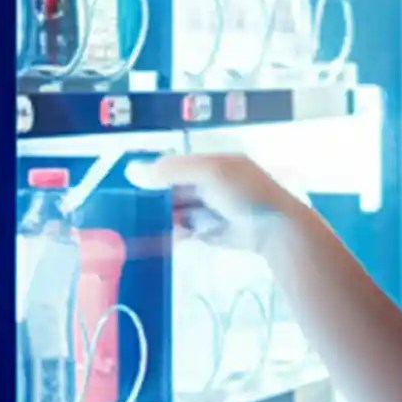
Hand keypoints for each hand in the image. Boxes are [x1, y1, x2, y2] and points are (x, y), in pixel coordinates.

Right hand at [127, 153, 305, 253]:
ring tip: (134, 224)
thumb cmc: (245, 193)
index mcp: (216, 164)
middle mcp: (213, 185)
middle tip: (126, 206)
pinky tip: (153, 237)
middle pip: (176, 190)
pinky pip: (185, 231)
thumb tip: (132, 170)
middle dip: (155, 198)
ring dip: (160, 217)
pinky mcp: (211, 233)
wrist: (275, 230)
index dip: (156, 173)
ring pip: (177, 211)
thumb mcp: (210, 172)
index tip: (130, 183)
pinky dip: (171, 233)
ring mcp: (212, 210)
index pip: (179, 166)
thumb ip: (173, 170)